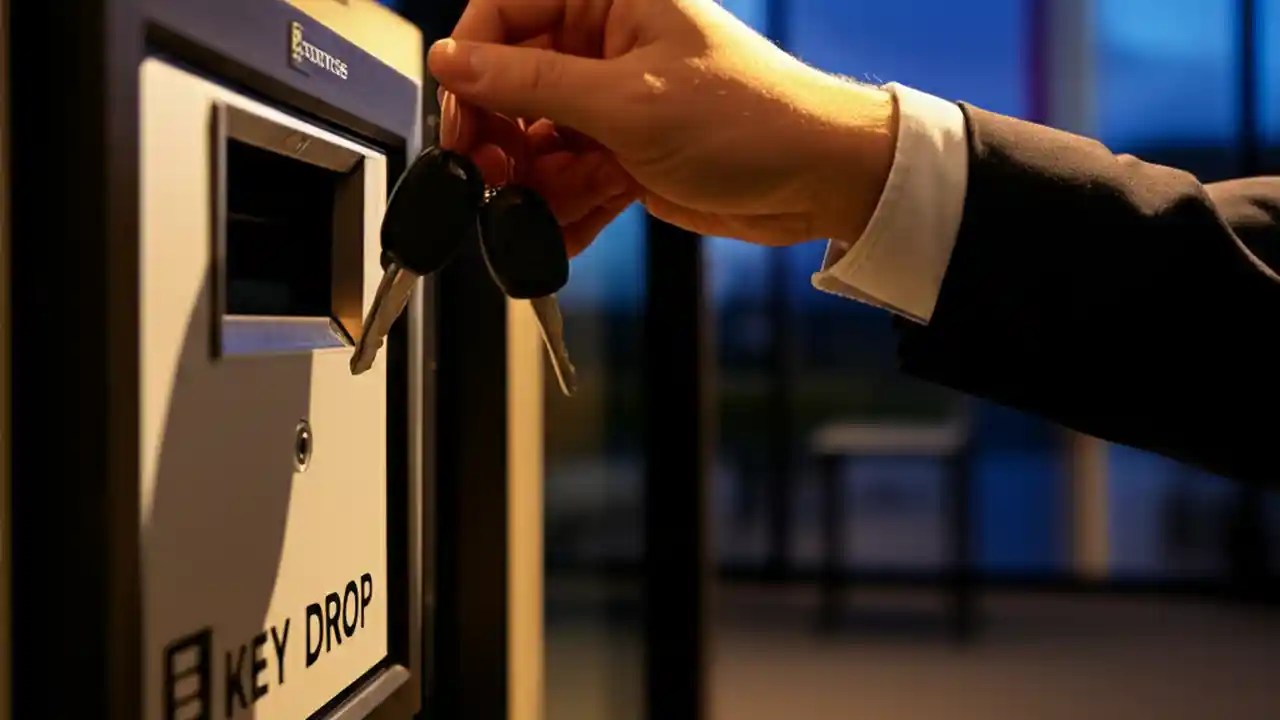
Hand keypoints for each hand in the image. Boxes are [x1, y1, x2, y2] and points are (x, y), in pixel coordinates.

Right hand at [428, 0, 897, 255]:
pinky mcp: (627, 149)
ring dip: (537, 182)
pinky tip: (567, 232)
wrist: (820, 182)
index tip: (461, 119)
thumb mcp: (626, 100)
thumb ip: (530, 83)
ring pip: (539, 138)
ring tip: (550, 210)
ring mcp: (617, 98)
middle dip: (504, 136)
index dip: (473, 64)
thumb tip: (453, 61)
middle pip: (514, 81)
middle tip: (495, 176)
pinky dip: (566, 207)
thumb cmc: (752, 120)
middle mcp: (610, 40)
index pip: (506, 10)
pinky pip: (571, 176)